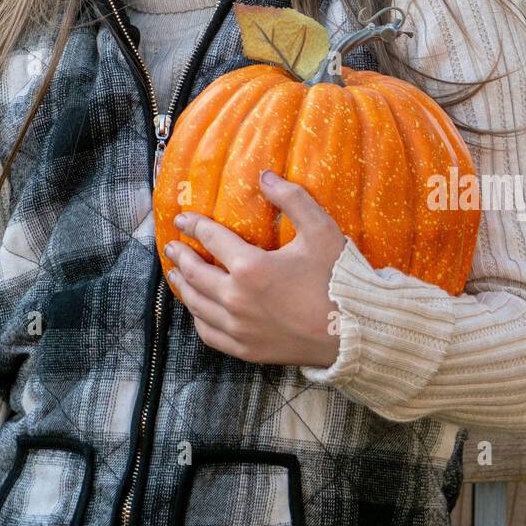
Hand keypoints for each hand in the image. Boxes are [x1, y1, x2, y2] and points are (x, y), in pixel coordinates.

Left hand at [163, 170, 347, 367]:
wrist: (355, 332)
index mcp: (251, 267)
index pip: (210, 238)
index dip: (193, 225)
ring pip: (196, 304)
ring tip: (175, 274)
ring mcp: (239, 328)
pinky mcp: (246, 349)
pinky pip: (209, 333)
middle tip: (171, 245)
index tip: (181, 218)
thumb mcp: (320, 230)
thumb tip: (264, 176)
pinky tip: (197, 309)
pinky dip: (198, 317)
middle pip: (194, 273)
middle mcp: (236, 299)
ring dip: (182, 286)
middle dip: (180, 256)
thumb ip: (291, 198)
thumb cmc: (338, 278)